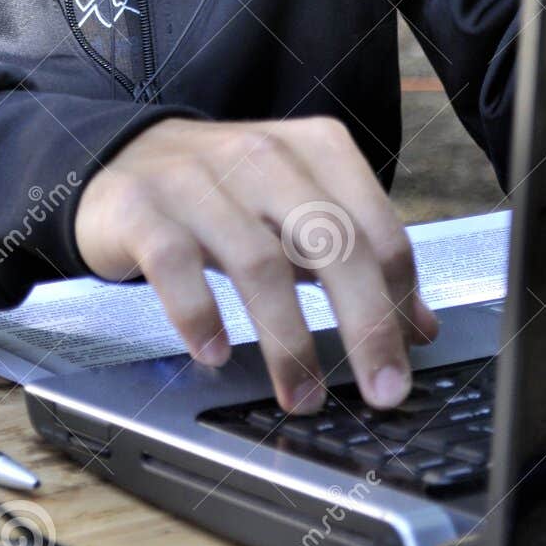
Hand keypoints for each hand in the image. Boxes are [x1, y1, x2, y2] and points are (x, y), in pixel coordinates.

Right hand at [74, 115, 439, 414]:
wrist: (124, 159)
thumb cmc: (225, 193)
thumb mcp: (296, 214)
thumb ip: (358, 261)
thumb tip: (421, 326)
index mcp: (314, 149)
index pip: (376, 227)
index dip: (399, 298)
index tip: (407, 358)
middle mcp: (262, 155)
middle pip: (331, 241)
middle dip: (365, 323)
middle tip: (382, 389)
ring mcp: (198, 179)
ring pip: (259, 262)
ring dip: (288, 342)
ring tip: (303, 396)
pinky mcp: (143, 207)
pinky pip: (177, 265)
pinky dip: (200, 315)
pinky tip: (214, 354)